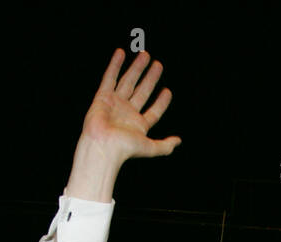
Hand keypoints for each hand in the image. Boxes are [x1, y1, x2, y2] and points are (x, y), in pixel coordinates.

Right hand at [65, 49, 180, 199]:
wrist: (103, 146)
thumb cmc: (125, 148)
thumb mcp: (150, 148)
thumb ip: (165, 145)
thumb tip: (178, 141)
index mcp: (138, 125)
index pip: (153, 111)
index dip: (161, 102)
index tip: (167, 91)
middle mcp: (127, 113)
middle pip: (142, 91)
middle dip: (150, 78)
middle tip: (158, 64)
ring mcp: (114, 104)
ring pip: (128, 82)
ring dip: (136, 68)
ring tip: (145, 55)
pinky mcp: (102, 97)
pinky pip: (110, 77)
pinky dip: (114, 65)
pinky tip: (120, 53)